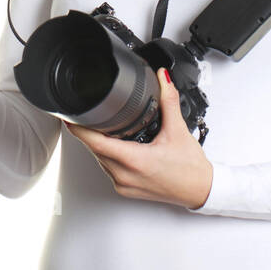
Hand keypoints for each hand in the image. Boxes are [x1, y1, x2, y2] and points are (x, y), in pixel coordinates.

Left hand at [64, 68, 213, 209]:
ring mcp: (123, 185)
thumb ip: (168, 100)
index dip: (79, 129)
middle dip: (91, 132)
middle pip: (95, 149)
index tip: (70, 118)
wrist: (200, 190)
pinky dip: (110, 156)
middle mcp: (124, 175)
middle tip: (92, 116)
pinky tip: (120, 147)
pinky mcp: (125, 189)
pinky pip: (109, 169)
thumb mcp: (178, 130)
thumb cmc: (190, 169)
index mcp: (135, 161)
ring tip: (110, 130)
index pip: (95, 142)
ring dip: (101, 145)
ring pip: (100, 160)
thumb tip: (162, 79)